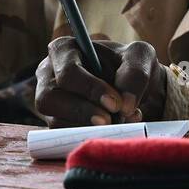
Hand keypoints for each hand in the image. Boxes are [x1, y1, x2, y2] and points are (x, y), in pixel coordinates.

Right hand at [34, 37, 167, 127]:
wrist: (132, 89)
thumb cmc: (130, 65)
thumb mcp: (140, 58)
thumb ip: (135, 74)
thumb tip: (125, 105)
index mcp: (63, 50)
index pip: (67, 71)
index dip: (89, 88)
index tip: (115, 103)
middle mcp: (49, 76)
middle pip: (49, 98)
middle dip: (82, 112)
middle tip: (110, 121)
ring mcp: (50, 103)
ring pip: (54, 121)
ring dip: (85, 127)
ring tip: (115, 126)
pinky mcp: (56, 124)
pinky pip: (62, 137)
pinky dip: (87, 137)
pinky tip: (109, 131)